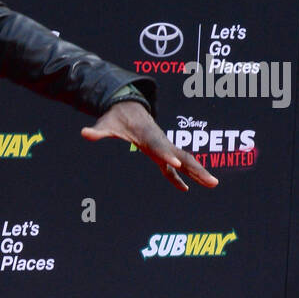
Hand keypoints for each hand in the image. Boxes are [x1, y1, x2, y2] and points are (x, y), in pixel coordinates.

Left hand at [81, 101, 217, 191]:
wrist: (127, 108)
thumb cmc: (116, 118)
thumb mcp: (105, 124)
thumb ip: (97, 131)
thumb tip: (84, 133)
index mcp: (148, 136)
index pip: (160, 147)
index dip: (167, 155)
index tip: (176, 164)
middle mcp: (161, 142)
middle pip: (182, 157)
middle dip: (196, 169)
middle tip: (212, 180)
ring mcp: (164, 148)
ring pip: (185, 161)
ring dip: (198, 173)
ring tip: (214, 184)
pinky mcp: (162, 153)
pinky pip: (175, 167)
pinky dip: (180, 177)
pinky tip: (186, 188)